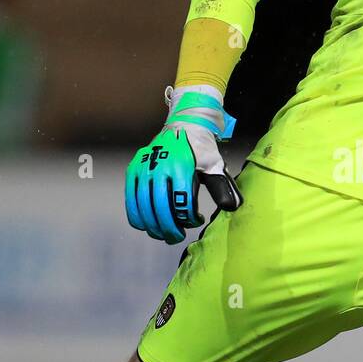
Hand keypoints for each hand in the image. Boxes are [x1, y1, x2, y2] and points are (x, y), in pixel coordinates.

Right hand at [125, 86, 242, 243]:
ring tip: (163, 234)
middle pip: (160, 207)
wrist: (183, 124)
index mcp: (181, 165)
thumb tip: (231, 207)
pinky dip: (137, 216)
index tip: (195, 222)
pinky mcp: (133, 169)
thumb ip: (220, 187)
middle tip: (177, 237)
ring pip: (144, 206)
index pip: (181, 200)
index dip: (188, 217)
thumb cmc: (201, 148)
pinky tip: (147, 225)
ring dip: (153, 226)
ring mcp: (143, 167)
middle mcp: (159, 166)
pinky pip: (131, 199)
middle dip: (169, 228)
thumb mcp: (214, 165)